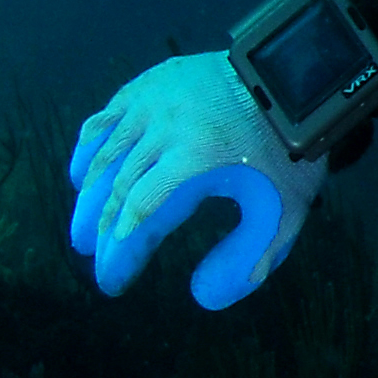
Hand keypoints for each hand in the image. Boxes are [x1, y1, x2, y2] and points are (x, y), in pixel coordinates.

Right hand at [65, 54, 325, 308]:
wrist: (296, 79)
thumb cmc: (291, 149)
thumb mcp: (287, 207)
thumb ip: (252, 254)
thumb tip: (207, 298)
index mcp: (194, 158)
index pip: (139, 213)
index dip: (120, 251)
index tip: (111, 280)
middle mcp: (163, 128)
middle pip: (116, 187)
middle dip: (101, 229)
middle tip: (92, 256)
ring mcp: (152, 102)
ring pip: (105, 154)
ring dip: (90, 196)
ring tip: (84, 228)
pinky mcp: (148, 83)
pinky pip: (104, 118)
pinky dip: (88, 149)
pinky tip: (81, 176)